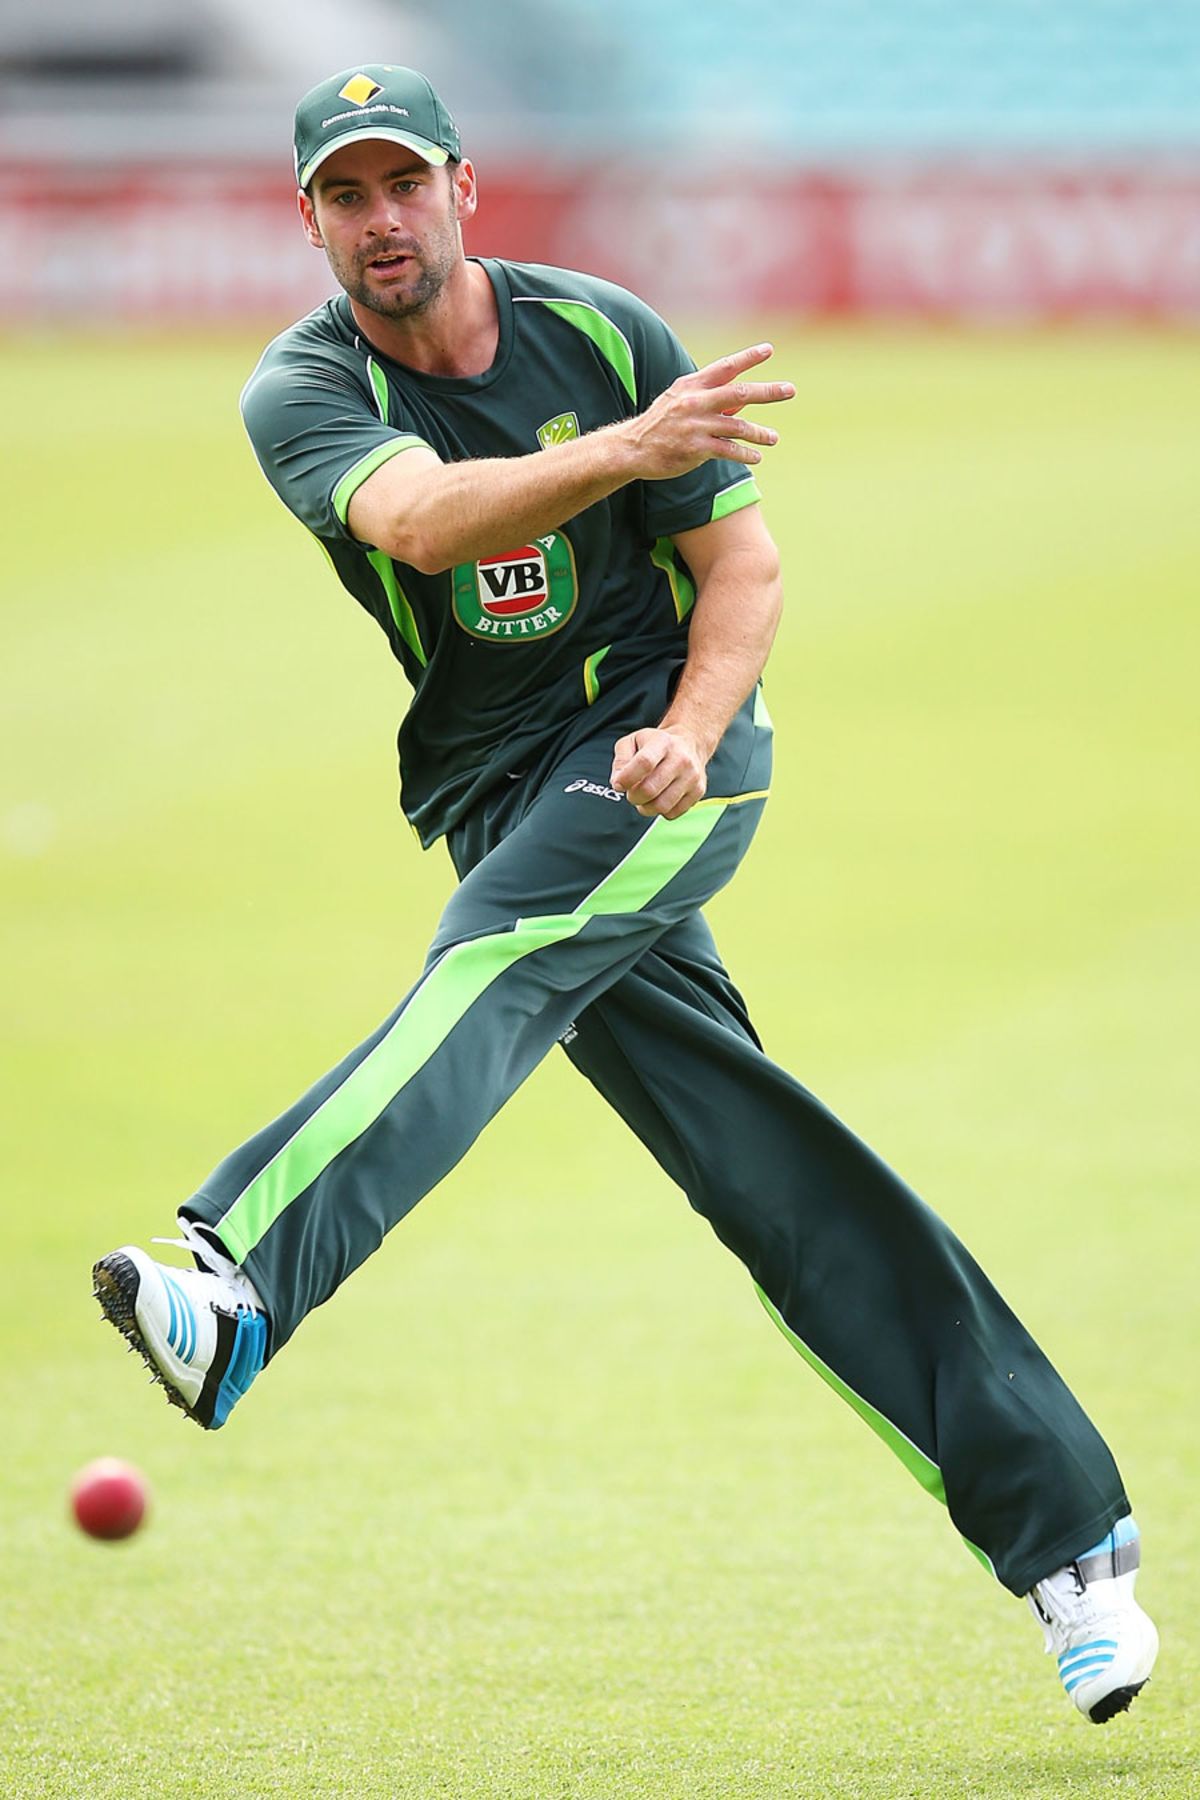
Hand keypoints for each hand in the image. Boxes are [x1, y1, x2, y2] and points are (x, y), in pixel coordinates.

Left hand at [610, 725, 708, 818]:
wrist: (690, 743)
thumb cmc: (656, 744)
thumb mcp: (633, 741)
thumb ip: (621, 760)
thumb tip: (618, 782)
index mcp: (663, 743)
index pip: (644, 763)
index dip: (626, 778)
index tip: (618, 784)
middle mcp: (681, 759)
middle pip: (650, 789)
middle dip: (633, 797)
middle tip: (631, 793)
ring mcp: (692, 776)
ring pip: (661, 806)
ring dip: (645, 807)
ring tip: (644, 798)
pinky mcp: (698, 791)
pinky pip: (672, 813)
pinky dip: (660, 811)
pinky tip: (659, 798)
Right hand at [621, 344, 794, 480]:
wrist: (633, 448)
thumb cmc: (661, 423)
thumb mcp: (681, 401)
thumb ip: (710, 398)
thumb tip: (741, 402)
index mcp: (692, 385)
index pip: (725, 367)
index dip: (748, 357)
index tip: (769, 349)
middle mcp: (696, 401)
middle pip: (740, 393)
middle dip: (768, 391)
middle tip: (790, 390)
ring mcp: (696, 425)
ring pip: (738, 426)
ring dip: (760, 433)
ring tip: (774, 438)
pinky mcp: (696, 448)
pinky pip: (729, 450)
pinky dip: (745, 454)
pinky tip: (757, 457)